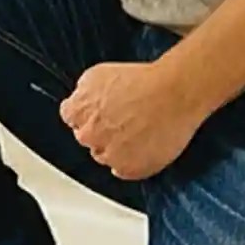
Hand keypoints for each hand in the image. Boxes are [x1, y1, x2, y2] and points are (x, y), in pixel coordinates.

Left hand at [60, 62, 206, 180]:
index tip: (99, 112)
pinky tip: (144, 145)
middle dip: (100, 130)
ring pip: (105, 156)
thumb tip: (80, 101)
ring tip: (139, 131)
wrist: (174, 94)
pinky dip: (132, 161)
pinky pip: (123, 170)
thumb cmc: (143, 80)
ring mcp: (108, 155)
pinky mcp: (129, 169)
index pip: (70, 118)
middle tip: (123, 120)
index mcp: (78, 111)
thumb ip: (83, 92)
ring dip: (116, 147)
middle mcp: (89, 135)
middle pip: (87, 138)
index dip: (87, 113)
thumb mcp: (99, 73)